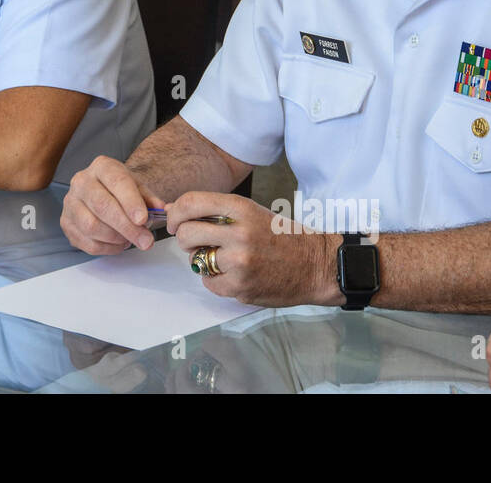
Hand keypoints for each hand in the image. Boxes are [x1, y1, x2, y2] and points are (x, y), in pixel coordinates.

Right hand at [61, 155, 164, 253]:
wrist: (102, 191)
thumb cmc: (121, 190)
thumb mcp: (138, 187)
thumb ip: (150, 198)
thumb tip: (161, 209)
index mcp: (102, 167)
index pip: (116, 182)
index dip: (130, 202)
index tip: (143, 219)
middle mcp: (81, 181)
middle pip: (102, 206)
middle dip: (127, 227)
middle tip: (145, 240)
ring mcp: (70, 202)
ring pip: (92, 226)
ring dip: (116, 238)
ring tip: (130, 239)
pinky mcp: (66, 223)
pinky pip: (86, 242)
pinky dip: (107, 248)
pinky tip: (118, 244)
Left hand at [167, 192, 327, 305]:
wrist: (316, 265)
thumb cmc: (283, 237)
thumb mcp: (252, 212)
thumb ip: (217, 211)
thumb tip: (175, 211)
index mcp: (241, 208)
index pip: (190, 202)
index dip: (175, 213)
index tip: (174, 221)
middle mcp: (239, 233)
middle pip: (185, 233)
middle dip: (184, 239)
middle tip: (195, 242)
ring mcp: (240, 262)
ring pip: (195, 260)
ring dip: (203, 260)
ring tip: (224, 259)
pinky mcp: (241, 287)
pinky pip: (208, 282)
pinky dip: (216, 280)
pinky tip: (234, 274)